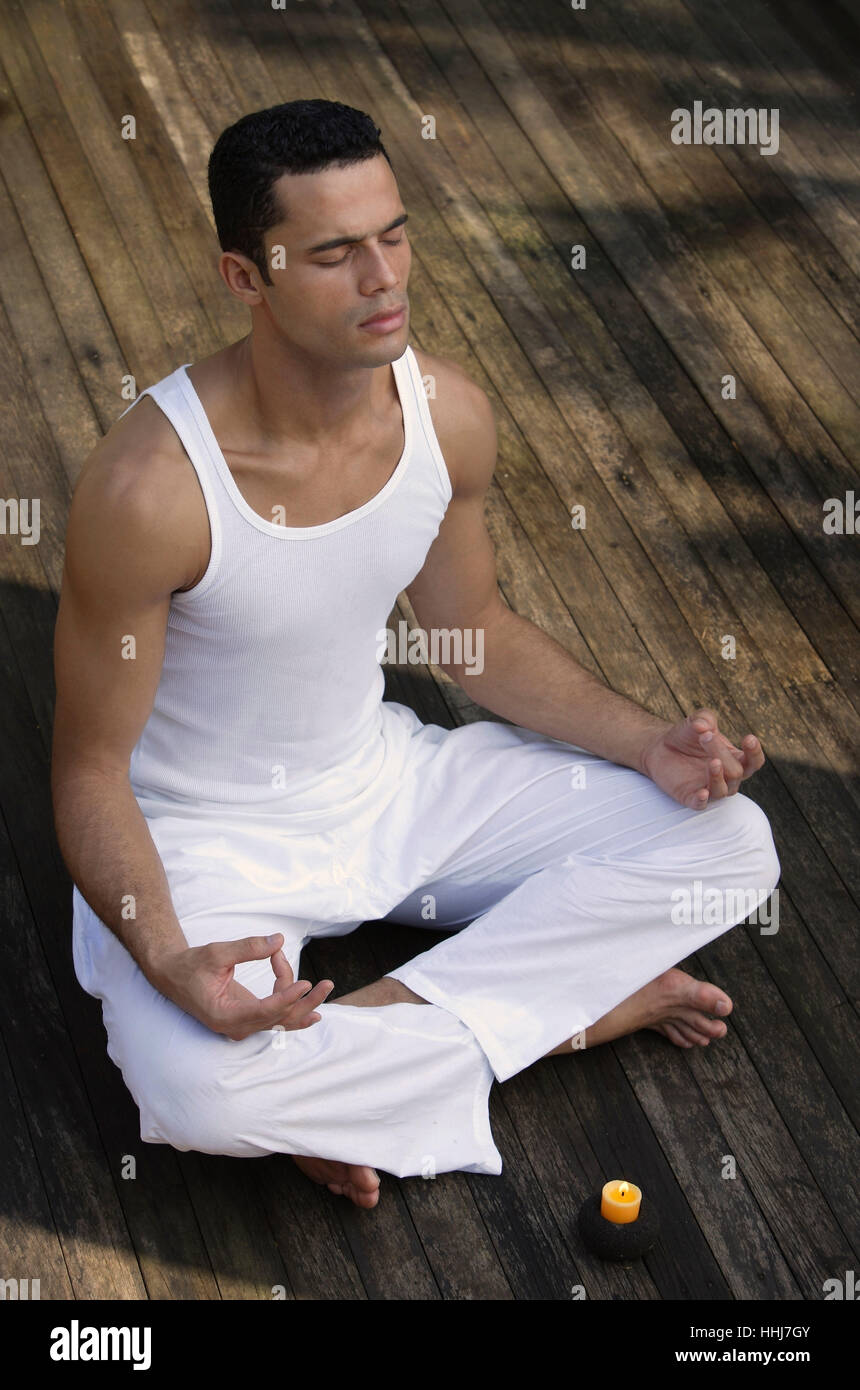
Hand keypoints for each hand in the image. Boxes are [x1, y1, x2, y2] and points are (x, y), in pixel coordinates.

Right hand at [149, 933, 333, 1040]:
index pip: (263, 1011)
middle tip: (326, 983)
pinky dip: (294, 1011)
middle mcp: (235, 1027)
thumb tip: (278, 940)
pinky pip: (275, 1018)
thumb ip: (247, 947)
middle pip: (278, 1019)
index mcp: (224, 1015)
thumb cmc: (192, 965)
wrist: (173, 975)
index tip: (305, 983)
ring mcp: (242, 1025)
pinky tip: (314, 1011)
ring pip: (280, 1020)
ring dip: (303, 1004)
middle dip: (304, 1001)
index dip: (286, 997)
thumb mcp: (217, 952)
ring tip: (325, 986)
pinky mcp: (247, 1018)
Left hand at [640, 707, 764, 809]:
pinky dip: (702, 800)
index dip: (754, 752)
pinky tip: (702, 793)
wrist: (660, 748)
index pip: (753, 761)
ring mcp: (709, 789)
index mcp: (735, 760)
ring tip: (713, 762)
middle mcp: (727, 778)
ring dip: (718, 776)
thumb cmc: (687, 736)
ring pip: (723, 790)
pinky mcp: (690, 797)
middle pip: (736, 772)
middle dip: (722, 754)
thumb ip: (704, 718)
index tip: (748, 738)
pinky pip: (700, 804)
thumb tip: (703, 726)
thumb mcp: (696, 721)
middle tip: (705, 737)